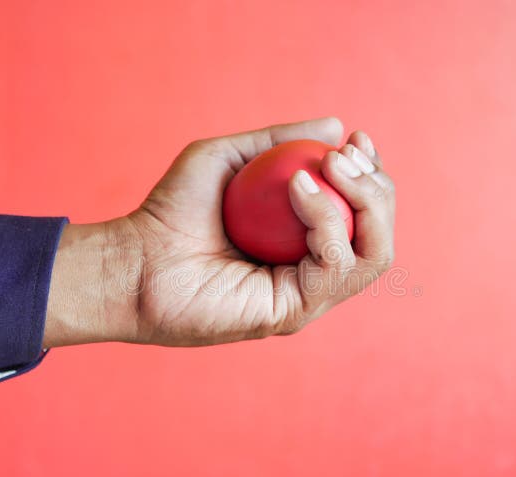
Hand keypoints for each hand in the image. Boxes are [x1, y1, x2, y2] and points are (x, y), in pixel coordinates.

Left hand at [42, 117, 394, 346]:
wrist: (136, 259)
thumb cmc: (172, 211)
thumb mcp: (228, 158)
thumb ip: (279, 140)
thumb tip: (337, 126)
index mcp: (306, 244)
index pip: (365, 215)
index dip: (372, 175)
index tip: (355, 139)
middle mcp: (313, 273)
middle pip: (379, 235)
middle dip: (376, 186)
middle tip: (343, 154)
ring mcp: (307, 296)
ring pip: (373, 254)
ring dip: (363, 200)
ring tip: (328, 164)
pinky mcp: (293, 312)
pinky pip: (335, 265)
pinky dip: (324, 219)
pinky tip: (296, 186)